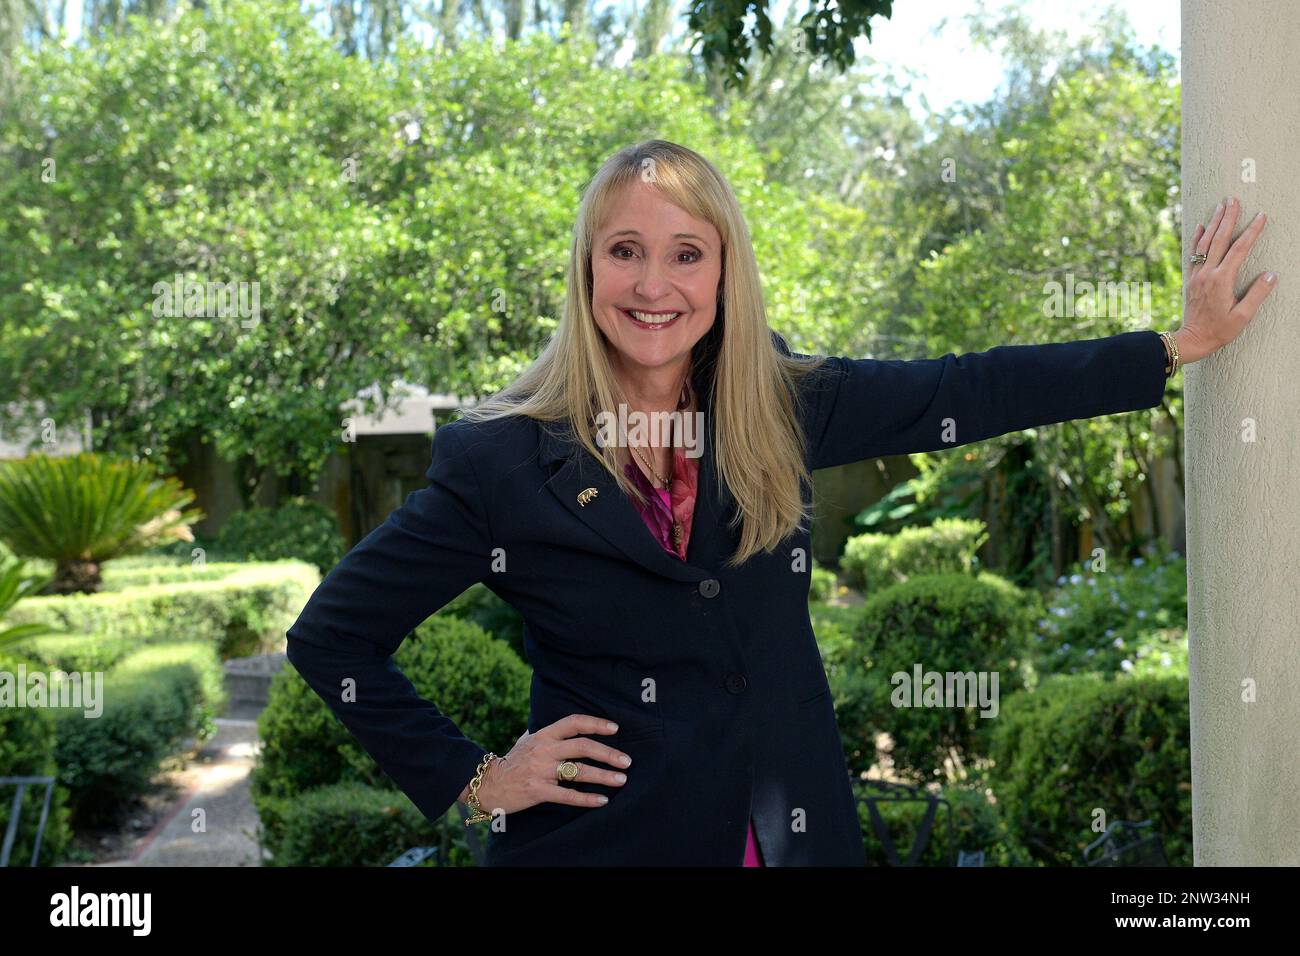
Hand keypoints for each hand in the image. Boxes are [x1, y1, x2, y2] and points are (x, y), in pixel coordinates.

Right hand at [462, 714, 630, 817]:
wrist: (488, 784)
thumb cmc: (512, 761)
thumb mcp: (526, 739)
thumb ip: (546, 731)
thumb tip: (565, 723)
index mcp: (543, 735)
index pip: (573, 723)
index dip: (595, 723)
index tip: (615, 728)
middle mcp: (544, 750)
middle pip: (582, 747)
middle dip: (608, 753)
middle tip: (626, 760)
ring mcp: (541, 771)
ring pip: (579, 771)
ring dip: (603, 776)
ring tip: (621, 779)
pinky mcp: (538, 791)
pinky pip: (567, 795)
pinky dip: (586, 799)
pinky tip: (602, 800)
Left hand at [1177, 196, 1278, 363]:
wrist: (1192, 339)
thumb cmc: (1219, 330)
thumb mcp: (1242, 316)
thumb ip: (1257, 294)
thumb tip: (1271, 274)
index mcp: (1221, 280)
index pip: (1239, 249)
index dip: (1251, 231)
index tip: (1261, 216)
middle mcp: (1207, 273)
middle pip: (1219, 239)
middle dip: (1228, 218)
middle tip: (1234, 199)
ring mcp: (1197, 274)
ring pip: (1205, 242)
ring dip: (1213, 222)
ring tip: (1221, 205)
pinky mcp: (1191, 278)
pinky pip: (1193, 252)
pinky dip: (1196, 238)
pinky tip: (1199, 226)